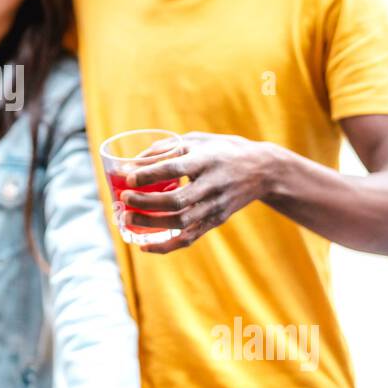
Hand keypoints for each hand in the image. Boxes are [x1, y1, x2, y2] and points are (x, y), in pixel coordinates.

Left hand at [122, 131, 275, 253]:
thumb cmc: (222, 150)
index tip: (128, 177)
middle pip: (177, 201)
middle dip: (146, 203)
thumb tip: (132, 162)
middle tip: (124, 199)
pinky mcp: (216, 220)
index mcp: (207, 160)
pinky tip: (144, 246)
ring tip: (127, 219)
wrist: (262, 170)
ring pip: (181, 222)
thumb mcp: (197, 140)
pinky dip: (166, 245)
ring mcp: (216, 206)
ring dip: (151, 224)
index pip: (175, 168)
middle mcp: (213, 185)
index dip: (150, 174)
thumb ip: (165, 149)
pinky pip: (190, 238)